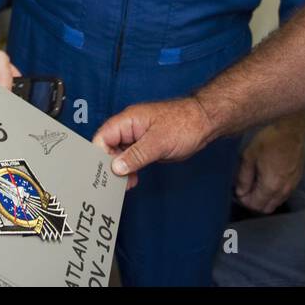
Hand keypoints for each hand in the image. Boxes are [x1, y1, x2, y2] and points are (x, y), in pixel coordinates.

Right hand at [92, 97, 214, 182]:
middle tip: (114, 183)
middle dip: (109, 165)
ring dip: (120, 170)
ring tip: (125, 184)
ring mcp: (137, 137)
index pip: (102, 137)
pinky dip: (129, 169)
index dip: (100, 155)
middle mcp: (129, 128)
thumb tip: (116, 167)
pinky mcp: (145, 146)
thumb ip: (136, 155)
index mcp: (127, 120)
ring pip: (118, 154)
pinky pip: (130, 158)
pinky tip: (132, 180)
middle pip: (107, 147)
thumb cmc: (184, 124)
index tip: (104, 173)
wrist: (204, 123)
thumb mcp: (158, 142)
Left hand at [234, 120, 304, 213]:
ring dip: (265, 198)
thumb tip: (240, 192)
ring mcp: (292, 186)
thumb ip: (244, 177)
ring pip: (276, 202)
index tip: (239, 191)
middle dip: (254, 203)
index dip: (244, 200)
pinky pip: (284, 194)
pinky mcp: (297, 179)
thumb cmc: (270, 140)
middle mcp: (283, 190)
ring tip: (257, 183)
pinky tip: (269, 179)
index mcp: (270, 186)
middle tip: (247, 189)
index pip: (255, 205)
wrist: (292, 130)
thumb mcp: (249, 156)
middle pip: (267, 208)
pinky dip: (275, 193)